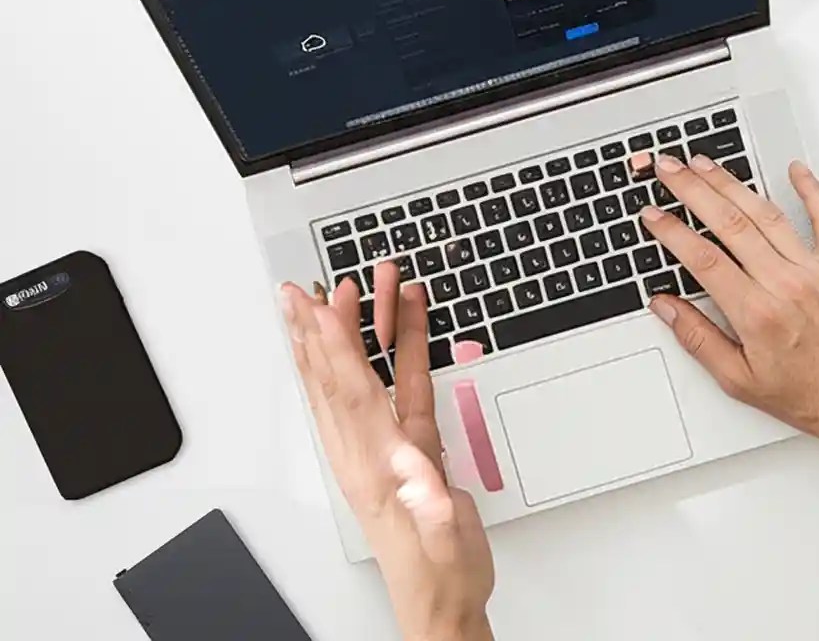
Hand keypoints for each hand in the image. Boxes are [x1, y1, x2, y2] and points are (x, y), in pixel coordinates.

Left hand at [280, 264, 493, 640]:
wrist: (443, 600)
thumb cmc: (439, 570)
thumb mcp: (443, 536)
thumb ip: (433, 502)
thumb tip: (422, 474)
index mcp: (375, 466)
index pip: (350, 393)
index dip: (335, 346)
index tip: (319, 303)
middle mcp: (370, 452)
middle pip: (341, 378)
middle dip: (324, 329)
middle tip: (308, 286)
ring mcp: (386, 448)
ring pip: (363, 380)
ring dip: (351, 335)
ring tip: (349, 292)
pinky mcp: (410, 451)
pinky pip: (397, 391)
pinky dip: (395, 357)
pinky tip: (398, 331)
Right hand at [639, 154, 818, 455]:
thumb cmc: (809, 397)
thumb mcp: (739, 380)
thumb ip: (698, 339)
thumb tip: (666, 307)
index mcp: (758, 314)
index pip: (703, 258)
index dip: (672, 231)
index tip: (653, 215)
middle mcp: (787, 285)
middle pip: (729, 224)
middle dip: (693, 190)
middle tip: (669, 168)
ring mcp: (816, 272)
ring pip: (767, 215)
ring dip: (733, 184)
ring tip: (706, 165)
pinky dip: (812, 190)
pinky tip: (795, 170)